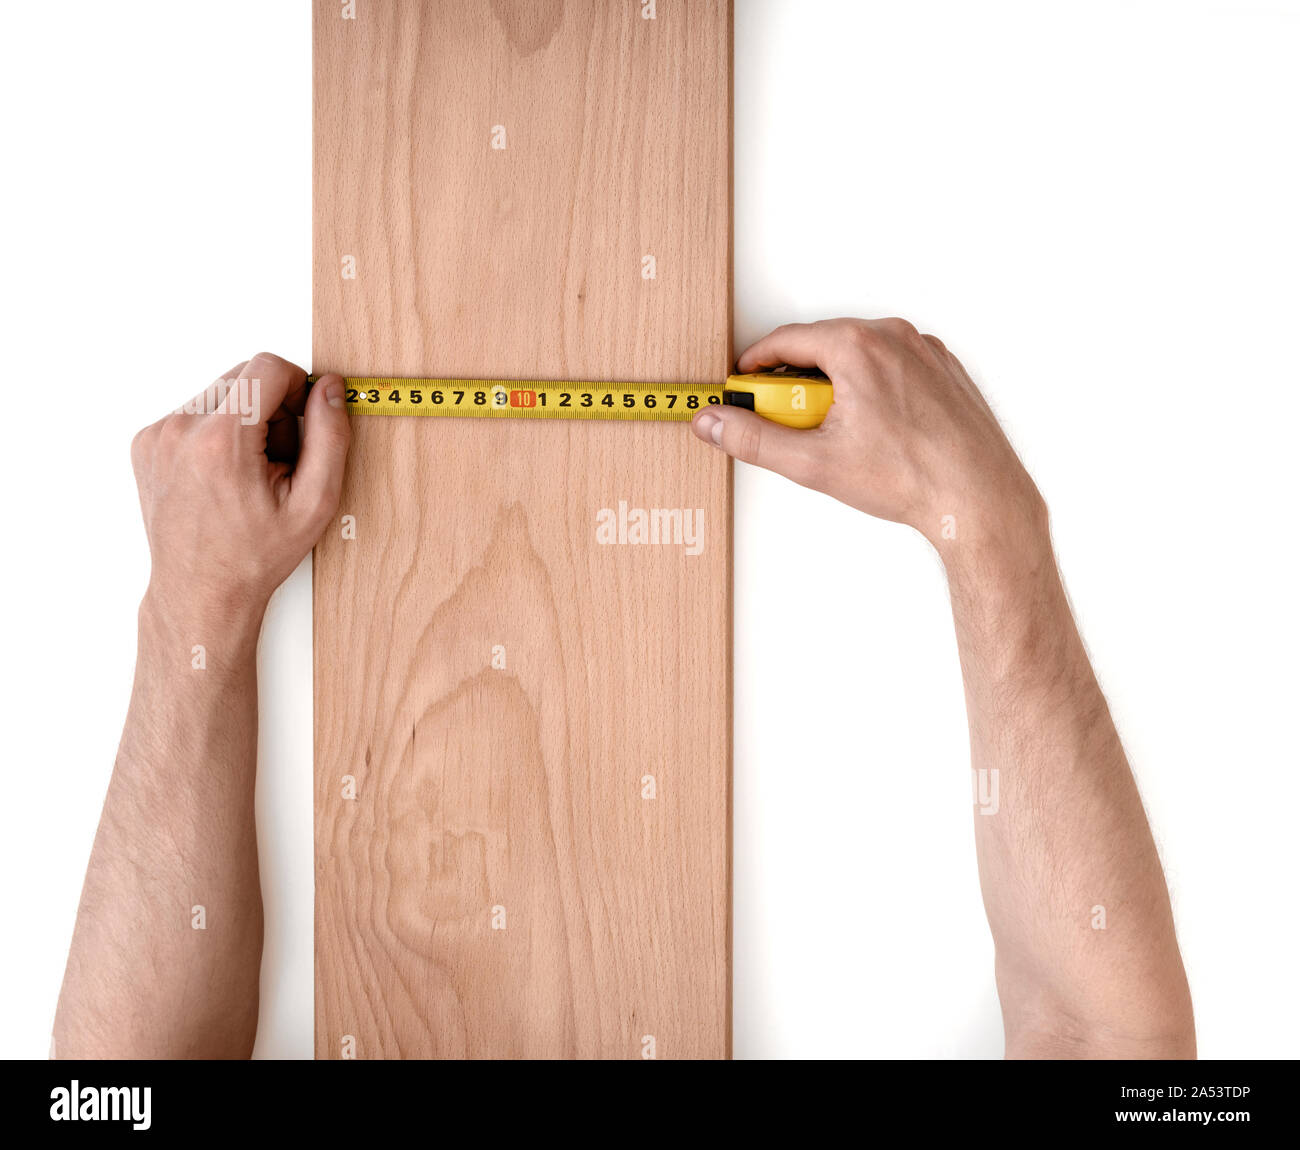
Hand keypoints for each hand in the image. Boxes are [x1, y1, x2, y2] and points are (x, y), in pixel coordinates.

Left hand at [130, 352, 350, 622]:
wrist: (202, 589)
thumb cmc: (256, 555)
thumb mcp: (314, 503)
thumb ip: (328, 438)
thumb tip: (328, 389)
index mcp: (222, 442)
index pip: (267, 367)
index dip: (297, 387)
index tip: (301, 422)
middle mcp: (181, 430)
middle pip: (244, 376)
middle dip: (271, 408)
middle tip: (277, 460)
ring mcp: (158, 435)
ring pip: (220, 392)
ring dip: (244, 419)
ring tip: (249, 471)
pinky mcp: (147, 442)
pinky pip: (195, 411)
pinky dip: (217, 432)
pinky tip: (224, 473)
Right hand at [692, 318, 1045, 562]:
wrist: (978, 497)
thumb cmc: (911, 477)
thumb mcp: (813, 463)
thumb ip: (753, 438)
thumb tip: (715, 423)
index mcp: (857, 346)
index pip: (785, 341)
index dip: (754, 365)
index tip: (741, 385)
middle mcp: (893, 336)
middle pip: (822, 346)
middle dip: (795, 381)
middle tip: (786, 422)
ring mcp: (923, 350)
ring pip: (857, 356)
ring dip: (834, 386)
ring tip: (834, 434)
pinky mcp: (943, 369)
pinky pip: (890, 366)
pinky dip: (870, 389)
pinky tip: (871, 431)